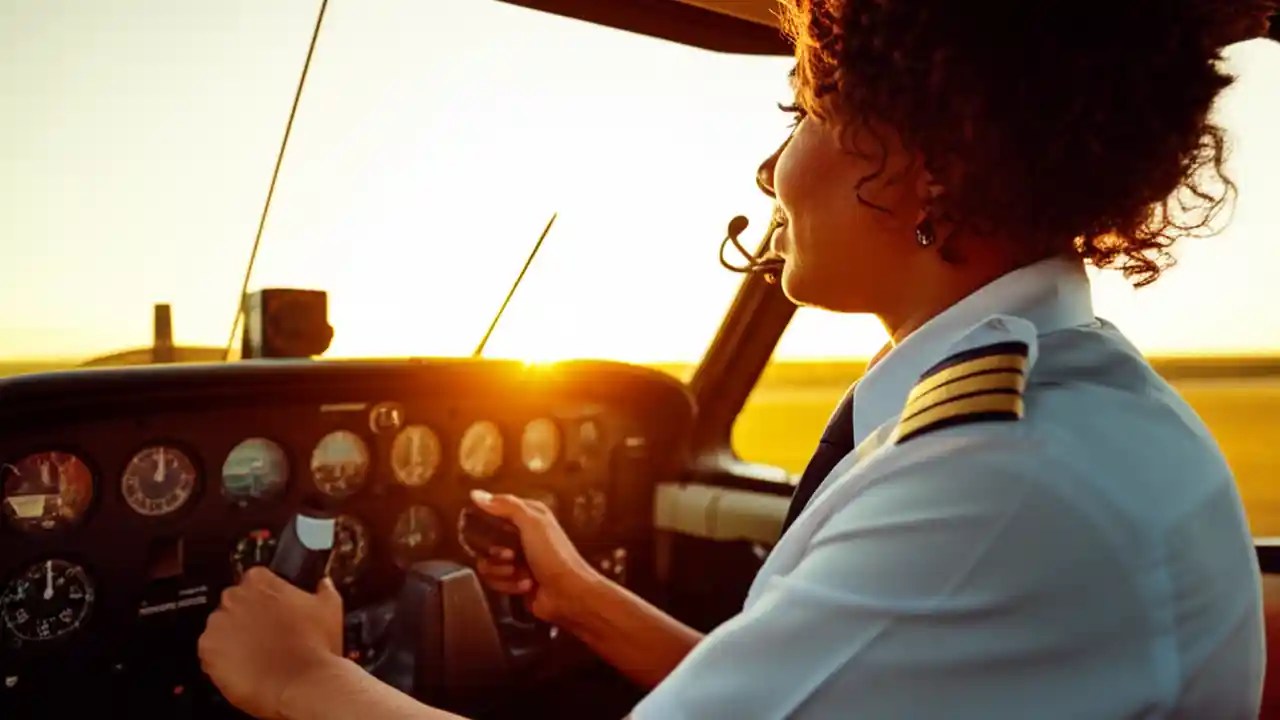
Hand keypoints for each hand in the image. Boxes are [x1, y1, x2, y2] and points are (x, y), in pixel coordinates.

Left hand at [198, 568, 343, 718]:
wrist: (304, 684)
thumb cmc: (316, 647)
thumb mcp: (329, 608)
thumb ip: (323, 589)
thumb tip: (322, 584)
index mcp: (260, 581)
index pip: (255, 580)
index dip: (265, 598)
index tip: (272, 610)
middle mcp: (234, 598)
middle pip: (235, 602)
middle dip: (248, 616)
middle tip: (266, 635)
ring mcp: (218, 624)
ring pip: (221, 627)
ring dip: (234, 637)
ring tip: (256, 654)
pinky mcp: (207, 651)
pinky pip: (210, 652)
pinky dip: (223, 659)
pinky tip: (245, 666)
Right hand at [470, 489, 600, 624]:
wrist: (568, 594)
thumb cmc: (552, 554)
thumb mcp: (532, 523)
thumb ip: (506, 506)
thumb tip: (475, 493)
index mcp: (527, 516)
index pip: (494, 509)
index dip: (487, 520)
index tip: (486, 530)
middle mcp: (520, 535)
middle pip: (485, 540)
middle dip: (495, 553)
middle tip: (509, 557)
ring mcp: (516, 560)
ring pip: (487, 563)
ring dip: (502, 572)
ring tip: (521, 574)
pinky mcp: (513, 581)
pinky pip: (495, 581)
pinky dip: (509, 585)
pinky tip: (526, 586)